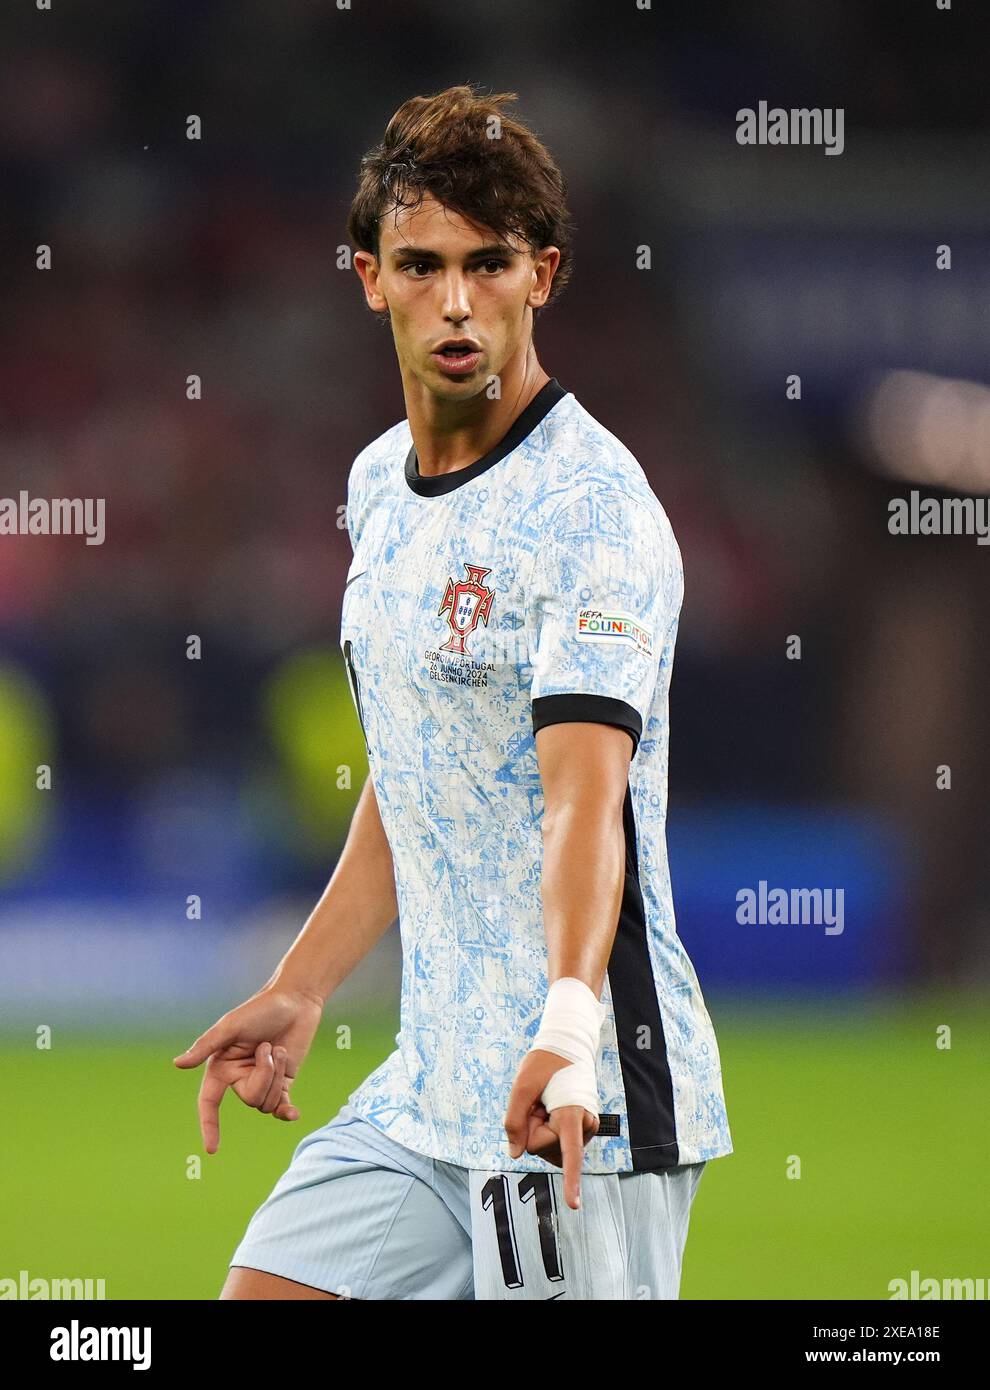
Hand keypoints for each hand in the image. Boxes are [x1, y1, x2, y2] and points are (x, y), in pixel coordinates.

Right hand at [172, 986, 324, 1153]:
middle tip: (268, 1046)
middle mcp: (238, 1077)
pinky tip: (293, 1114)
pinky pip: (281, 1107)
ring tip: (279, 1049)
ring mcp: (262, 1082)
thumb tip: (178, 1064)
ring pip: (267, 1102)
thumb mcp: (231, 1026)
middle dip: (264, 1074)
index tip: (212, 1149)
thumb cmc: (260, 1009)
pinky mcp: (283, 1082)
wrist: (295, 1001)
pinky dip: (287, 1111)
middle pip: (250, 1099)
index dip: (209, 1125)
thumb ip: (205, 1046)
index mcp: (221, 1066)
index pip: (209, 1102)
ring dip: (277, 1075)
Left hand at [503, 1049, 599, 1209]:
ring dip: (540, 1129)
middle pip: (543, 1147)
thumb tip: (516, 1154)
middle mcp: (584, 1125)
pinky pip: (555, 1144)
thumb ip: (514, 1120)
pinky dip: (547, 1131)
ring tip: (546, 1103)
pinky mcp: (581, 1131)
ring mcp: (585, 1130)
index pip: (571, 1152)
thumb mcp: (521, 1085)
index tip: (574, 1206)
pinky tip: (550, 1111)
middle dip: (532, 1128)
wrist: (568, 1047)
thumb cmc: (545, 1062)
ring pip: (549, 1148)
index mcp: (571, 1113)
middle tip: (538, 1100)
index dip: (571, 1180)